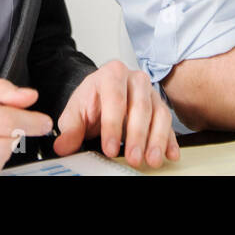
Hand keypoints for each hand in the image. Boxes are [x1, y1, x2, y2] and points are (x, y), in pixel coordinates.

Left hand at [52, 60, 180, 167]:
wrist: (102, 93)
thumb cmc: (91, 100)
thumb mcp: (75, 112)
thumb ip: (71, 129)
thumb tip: (63, 146)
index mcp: (111, 74)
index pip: (114, 98)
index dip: (113, 125)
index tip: (110, 148)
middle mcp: (135, 80)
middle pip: (140, 106)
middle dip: (137, 135)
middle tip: (133, 158)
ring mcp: (150, 93)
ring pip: (159, 114)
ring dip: (157, 139)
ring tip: (151, 160)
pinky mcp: (160, 107)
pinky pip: (169, 123)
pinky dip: (170, 141)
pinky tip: (170, 154)